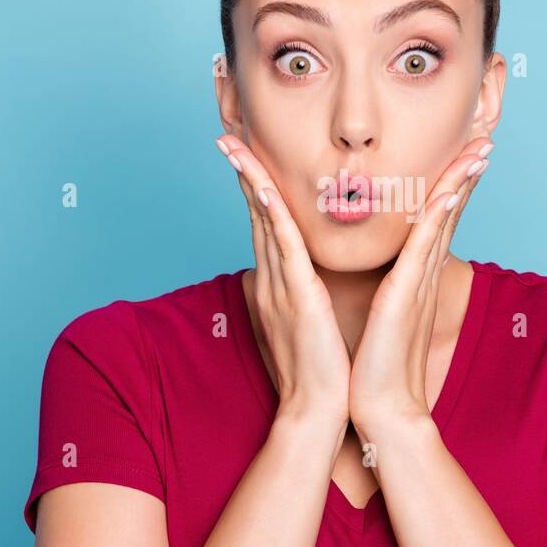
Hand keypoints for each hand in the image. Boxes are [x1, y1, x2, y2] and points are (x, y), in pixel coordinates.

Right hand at [216, 133, 350, 432]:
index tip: (245, 155)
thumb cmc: (320, 372)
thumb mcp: (310, 324)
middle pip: (255, 214)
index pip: (266, 225)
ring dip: (249, 180)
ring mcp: (281, 287)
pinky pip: (282, 247)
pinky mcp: (296, 297)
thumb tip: (306, 282)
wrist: (318, 412)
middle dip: (241, 172)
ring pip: (264, 222)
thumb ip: (304, 297)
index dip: (254, 187)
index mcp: (279, 284)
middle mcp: (272, 280)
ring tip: (233, 145)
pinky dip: (271, 215)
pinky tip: (261, 187)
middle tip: (226, 135)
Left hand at [347, 136, 491, 436]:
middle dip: (466, 174)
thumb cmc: (374, 370)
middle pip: (448, 214)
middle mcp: (422, 277)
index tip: (464, 156)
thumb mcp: (381, 322)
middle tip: (485, 140)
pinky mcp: (404, 297)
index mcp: (414, 280)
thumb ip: (385, 297)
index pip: (434, 223)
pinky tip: (447, 192)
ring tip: (479, 150)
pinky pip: (422, 249)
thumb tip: (381, 284)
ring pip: (441, 222)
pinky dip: (437, 218)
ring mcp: (417, 285)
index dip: (451, 187)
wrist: (381, 411)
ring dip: (459, 183)